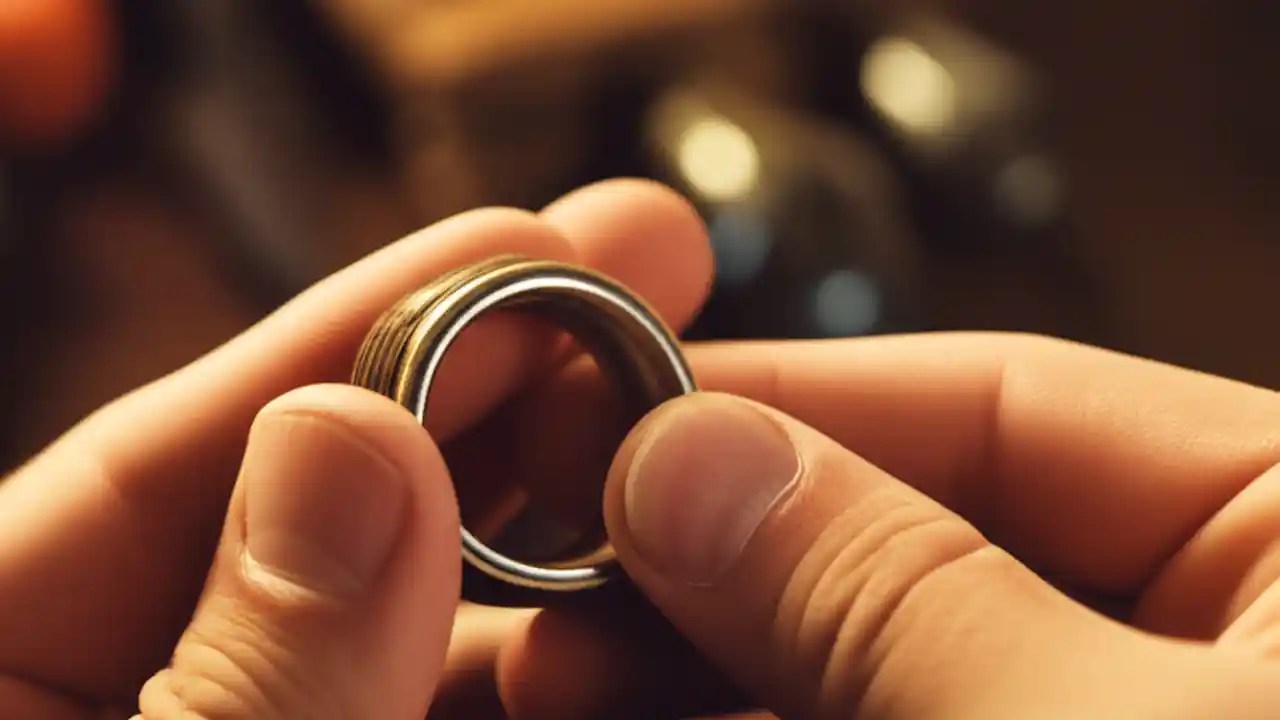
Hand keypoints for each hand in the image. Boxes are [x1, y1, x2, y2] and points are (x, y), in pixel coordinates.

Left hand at [0, 179, 713, 717]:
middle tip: (635, 265)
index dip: (346, 337)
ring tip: (684, 413)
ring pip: (433, 613)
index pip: (153, 466)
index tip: (514, 240)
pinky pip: (489, 711)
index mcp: (9, 695)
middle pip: (326, 516)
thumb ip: (248, 673)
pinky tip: (667, 582)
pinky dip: (584, 664)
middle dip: (492, 392)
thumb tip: (346, 439)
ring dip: (570, 520)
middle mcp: (150, 700)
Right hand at [572, 335, 1279, 717]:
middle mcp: (1216, 628)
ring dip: (699, 666)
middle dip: (719, 561)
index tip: (607, 414)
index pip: (1010, 401)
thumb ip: (898, 596)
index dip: (786, 399)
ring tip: (559, 676)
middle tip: (557, 580)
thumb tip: (685, 457)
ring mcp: (1120, 718)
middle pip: (915, 537)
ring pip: (874, 660)